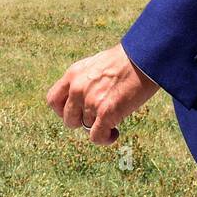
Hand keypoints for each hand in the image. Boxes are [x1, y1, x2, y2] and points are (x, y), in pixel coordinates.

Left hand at [46, 43, 160, 145]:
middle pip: (68, 119)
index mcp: (73, 74)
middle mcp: (77, 88)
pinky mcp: (106, 112)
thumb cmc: (125, 60)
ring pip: (86, 128)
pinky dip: (105, 139)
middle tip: (97, 117)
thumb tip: (83, 98)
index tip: (76, 112)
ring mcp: (90, 101)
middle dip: (82, 121)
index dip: (62, 110)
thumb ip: (84, 80)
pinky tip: (115, 133)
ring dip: (99, 127)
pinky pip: (97, 137)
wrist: (143, 57)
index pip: (53, 100)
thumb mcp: (95, 64)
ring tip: (113, 120)